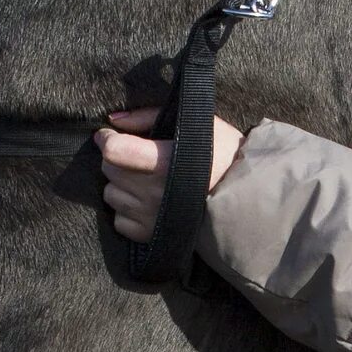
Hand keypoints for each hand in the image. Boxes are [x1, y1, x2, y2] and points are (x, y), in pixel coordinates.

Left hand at [96, 106, 244, 242]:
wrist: (245, 196)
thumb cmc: (222, 153)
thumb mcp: (196, 123)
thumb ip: (150, 116)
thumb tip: (114, 120)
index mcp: (165, 162)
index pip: (114, 150)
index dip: (106, 139)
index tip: (110, 135)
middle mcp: (155, 192)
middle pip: (110, 169)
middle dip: (117, 159)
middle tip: (135, 157)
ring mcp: (151, 216)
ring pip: (111, 194)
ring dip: (121, 185)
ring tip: (143, 180)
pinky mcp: (150, 235)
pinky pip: (120, 221)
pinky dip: (126, 210)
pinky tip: (145, 202)